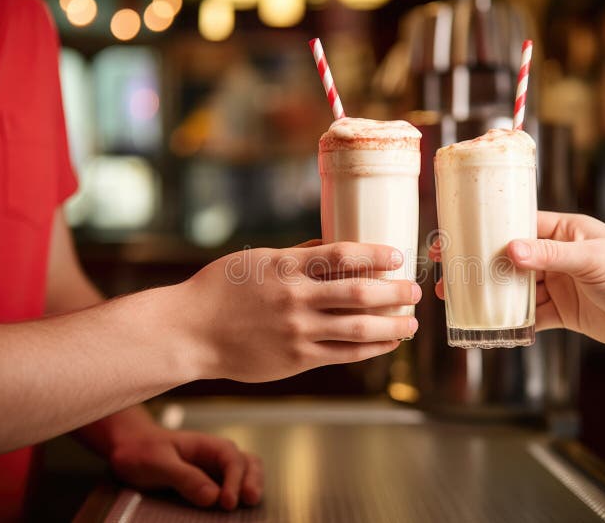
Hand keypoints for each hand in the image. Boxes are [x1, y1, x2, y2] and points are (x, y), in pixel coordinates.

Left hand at [109, 426, 262, 510]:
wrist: (128, 449)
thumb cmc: (141, 451)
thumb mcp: (158, 463)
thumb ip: (184, 477)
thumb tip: (213, 496)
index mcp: (208, 446)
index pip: (232, 460)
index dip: (235, 481)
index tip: (228, 502)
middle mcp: (216, 456)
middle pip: (249, 464)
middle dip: (254, 481)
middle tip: (250, 500)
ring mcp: (215, 470)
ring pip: (247, 473)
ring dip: (252, 486)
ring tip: (250, 503)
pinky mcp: (210, 484)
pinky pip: (233, 487)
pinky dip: (241, 495)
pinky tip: (238, 507)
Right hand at [179, 240, 421, 381]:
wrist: (189, 332)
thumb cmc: (219, 290)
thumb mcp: (256, 260)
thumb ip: (296, 255)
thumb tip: (332, 244)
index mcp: (286, 267)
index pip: (343, 255)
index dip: (376, 254)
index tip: (398, 255)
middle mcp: (296, 298)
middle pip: (360, 292)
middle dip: (395, 291)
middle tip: (416, 291)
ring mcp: (298, 331)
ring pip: (358, 327)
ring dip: (392, 324)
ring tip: (412, 323)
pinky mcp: (296, 359)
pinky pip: (343, 354)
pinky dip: (370, 348)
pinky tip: (387, 342)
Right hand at [431, 211, 604, 348]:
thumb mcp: (591, 259)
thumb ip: (549, 255)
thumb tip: (509, 250)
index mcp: (566, 231)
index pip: (519, 225)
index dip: (486, 231)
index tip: (457, 236)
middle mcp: (558, 255)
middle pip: (509, 258)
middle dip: (478, 265)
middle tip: (446, 272)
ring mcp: (559, 284)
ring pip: (515, 288)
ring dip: (489, 294)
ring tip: (457, 300)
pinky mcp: (563, 312)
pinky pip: (530, 315)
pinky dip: (512, 320)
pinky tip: (490, 323)